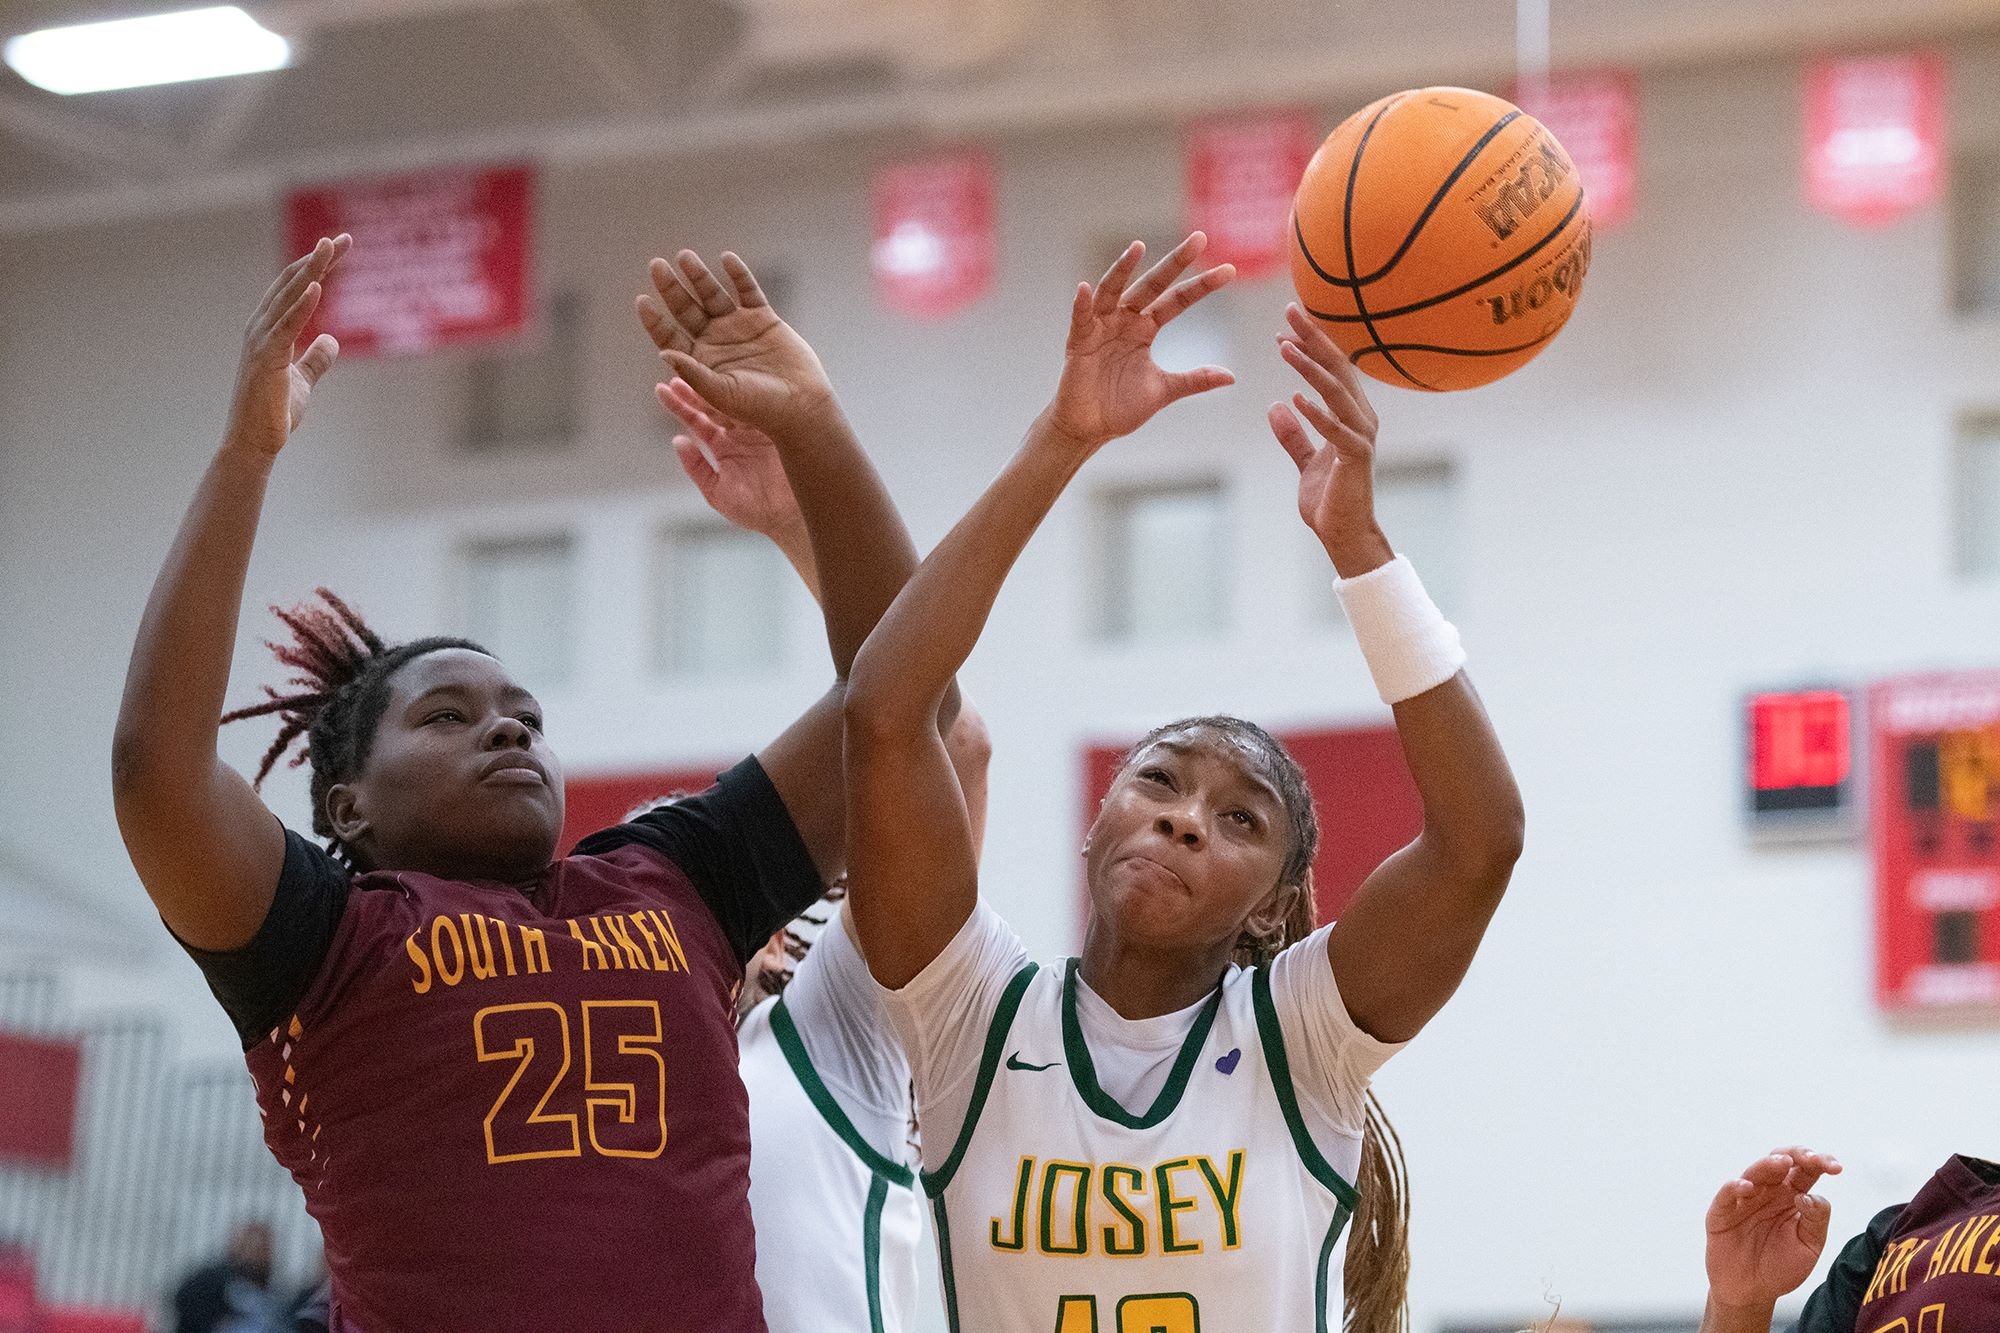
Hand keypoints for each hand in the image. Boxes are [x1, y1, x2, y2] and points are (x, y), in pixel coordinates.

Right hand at [224, 235, 348, 458]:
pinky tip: (316, 286)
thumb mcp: (303, 380)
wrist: (255, 442)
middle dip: (318, 259)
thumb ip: (315, 359)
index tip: (341, 247)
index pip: (295, 288)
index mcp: (269, 329)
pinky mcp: (267, 358)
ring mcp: (261, 341)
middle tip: (343, 238)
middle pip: (292, 283)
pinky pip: (287, 326)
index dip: (317, 266)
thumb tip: (331, 341)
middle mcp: (261, 327)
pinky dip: (301, 304)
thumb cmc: (274, 413)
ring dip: (310, 270)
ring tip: (329, 247)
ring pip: (288, 297)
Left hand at [637, 251, 832, 438]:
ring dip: (699, 276)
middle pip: (686, 309)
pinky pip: (749, 291)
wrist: (800, 405)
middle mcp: (716, 341)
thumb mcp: (720, 394)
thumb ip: (693, 373)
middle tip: (656, 266)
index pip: (670, 336)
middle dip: (671, 288)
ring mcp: (739, 327)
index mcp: (700, 361)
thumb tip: (662, 353)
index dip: (654, 320)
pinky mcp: (764, 318)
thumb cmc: (758, 408)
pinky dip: (739, 275)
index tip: (642, 301)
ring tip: (684, 256)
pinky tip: (727, 259)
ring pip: (713, 295)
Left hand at [656, 378, 803, 542]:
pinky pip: (756, 406)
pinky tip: (727, 380)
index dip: (680, 406)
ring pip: (733, 400)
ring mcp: (759, 426)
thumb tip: (678, 440)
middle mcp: (739, 433)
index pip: (697, 421)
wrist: (793, 516)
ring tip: (696, 371)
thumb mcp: (718, 492)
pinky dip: (742, 394)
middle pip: (713, 405)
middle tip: (676, 373)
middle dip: (695, 389)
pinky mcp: (777, 425)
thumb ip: (696, 468)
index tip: (661, 390)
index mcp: (724, 447)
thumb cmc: (756, 511)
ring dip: (716, 386)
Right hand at [1043, 233, 1234, 451]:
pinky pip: (1080, 318)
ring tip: (1138, 247)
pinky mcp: (1078, 342)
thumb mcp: (1163, 390)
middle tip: (1200, 238)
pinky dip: (1082, 303)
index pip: (1177, 301)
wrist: (1089, 429)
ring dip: (1123, 268)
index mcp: (1146, 329)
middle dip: (1174, 262)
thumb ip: (1194, 380)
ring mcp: (1101, 328)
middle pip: (1152, 285)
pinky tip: (1085, 288)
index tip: (1229, 270)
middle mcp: (1125, 320)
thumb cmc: (1121, 407)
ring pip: (1113, 290)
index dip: (1202, 286)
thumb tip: (1231, 377)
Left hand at [1268, 302, 1389, 575]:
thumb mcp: (1305, 462)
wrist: (1344, 534)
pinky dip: (1316, 413)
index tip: (1286, 323)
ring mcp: (1361, 436)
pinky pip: (1335, 431)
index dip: (1311, 344)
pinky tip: (1295, 397)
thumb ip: (1293, 435)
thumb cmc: (1330, 499)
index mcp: (1350, 415)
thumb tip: (1276, 406)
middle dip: (1313, 339)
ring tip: (1284, 347)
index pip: (1331, 370)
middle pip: (1336, 369)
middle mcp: (1361, 418)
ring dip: (1309, 368)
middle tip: (1290, 311)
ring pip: (1335, 393)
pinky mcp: (1356, 457)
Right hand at [1705, 1147, 1841, 1311]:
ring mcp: (1745, 1200)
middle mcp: (1769, 1192)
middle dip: (1797, 1154)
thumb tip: (1808, 1195)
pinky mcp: (1722, 1212)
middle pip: (1780, 1161)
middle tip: (1811, 1160)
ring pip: (1755, 1172)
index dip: (1820, 1162)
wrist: (1751, 1292)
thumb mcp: (1809, 1247)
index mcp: (1792, 1196)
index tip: (1836, 1167)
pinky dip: (1735, 1186)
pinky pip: (1727, 1194)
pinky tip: (1748, 1188)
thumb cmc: (1780, 1267)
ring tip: (1782, 1164)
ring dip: (1768, 1165)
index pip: (1806, 1170)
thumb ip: (1815, 1220)